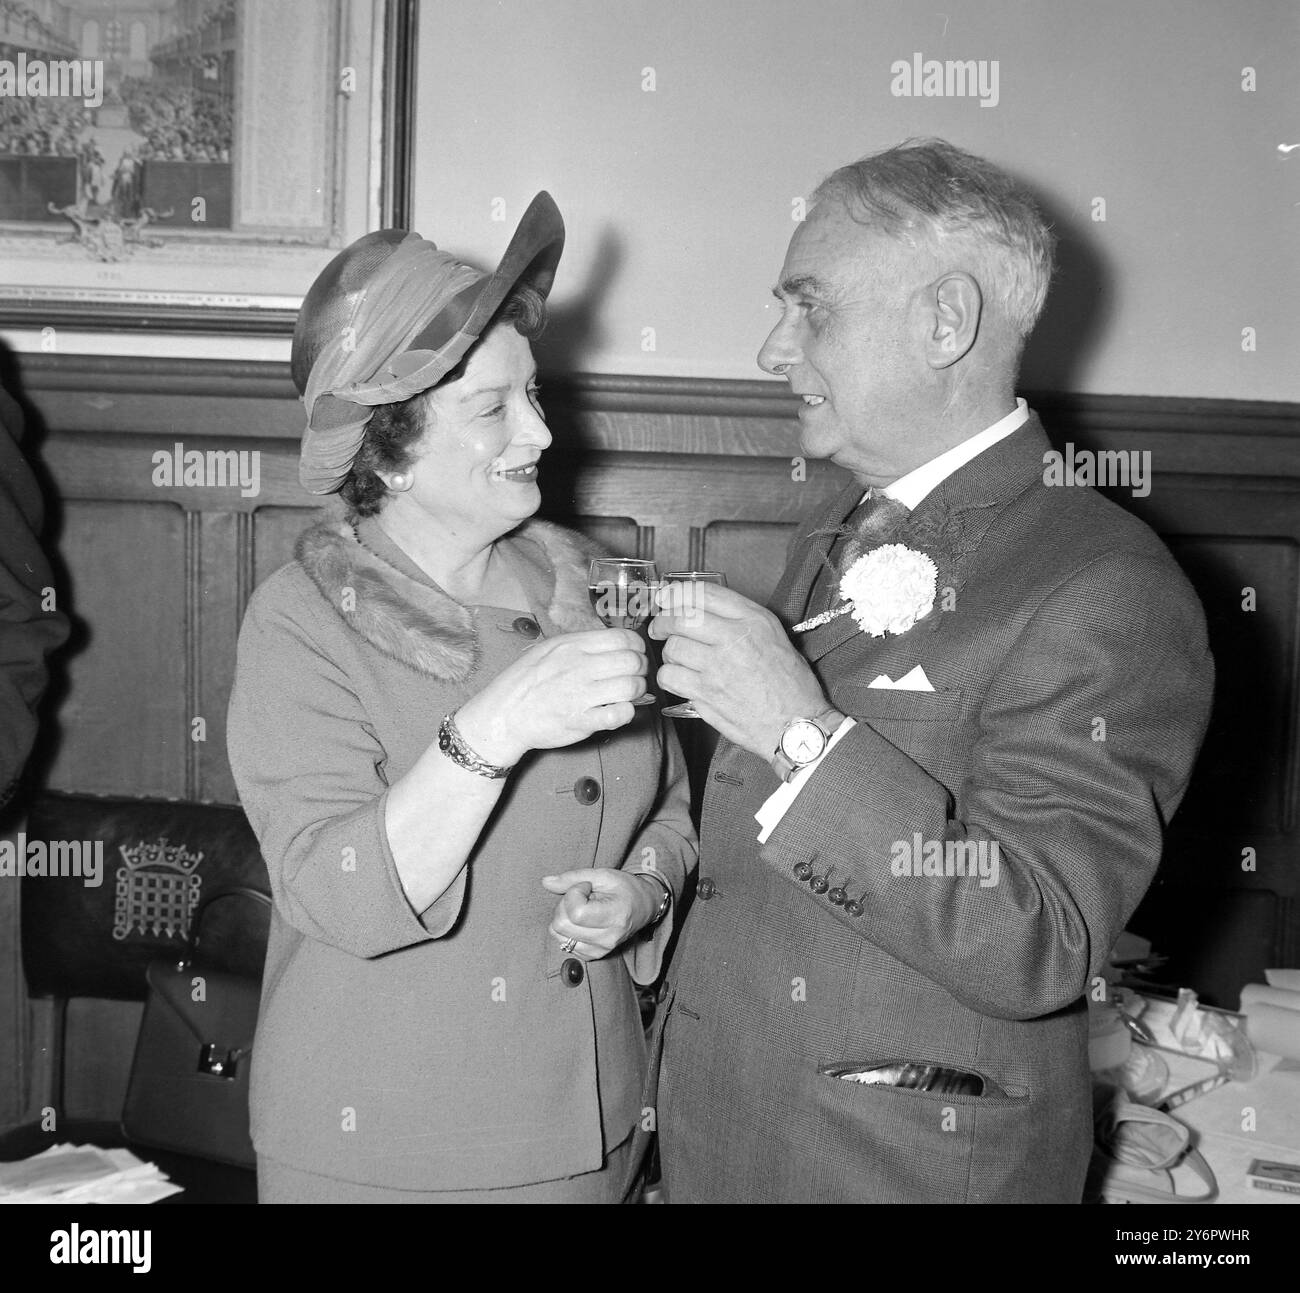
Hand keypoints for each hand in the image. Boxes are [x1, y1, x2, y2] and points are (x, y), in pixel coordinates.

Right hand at [455, 630, 645, 765]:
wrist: (503, 716)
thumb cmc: (525, 682)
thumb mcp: (548, 649)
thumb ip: (581, 644)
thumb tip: (615, 644)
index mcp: (572, 646)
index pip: (624, 638)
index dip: (637, 647)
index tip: (635, 655)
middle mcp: (578, 667)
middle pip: (632, 661)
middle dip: (641, 669)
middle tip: (634, 676)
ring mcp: (580, 695)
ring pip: (631, 687)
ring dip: (636, 691)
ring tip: (627, 695)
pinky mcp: (581, 721)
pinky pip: (619, 714)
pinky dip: (626, 713)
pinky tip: (618, 711)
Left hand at [541, 869, 660, 958]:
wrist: (644, 907)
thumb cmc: (626, 888)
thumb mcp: (603, 875)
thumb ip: (573, 877)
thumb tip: (546, 882)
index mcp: (616, 917)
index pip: (576, 913)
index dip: (574, 893)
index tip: (586, 886)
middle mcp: (608, 939)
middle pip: (562, 924)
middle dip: (565, 904)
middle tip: (582, 896)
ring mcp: (600, 950)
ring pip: (558, 935)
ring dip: (564, 917)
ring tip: (582, 907)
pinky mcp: (592, 955)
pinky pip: (563, 944)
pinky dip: (566, 929)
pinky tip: (582, 920)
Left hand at [649, 581, 827, 759]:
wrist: (796, 723)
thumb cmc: (790, 684)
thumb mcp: (775, 636)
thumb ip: (741, 619)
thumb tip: (703, 609)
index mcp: (753, 620)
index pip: (704, 593)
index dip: (677, 593)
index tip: (666, 598)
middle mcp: (735, 638)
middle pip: (681, 618)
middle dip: (663, 621)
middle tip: (659, 627)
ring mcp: (718, 667)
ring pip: (672, 647)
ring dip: (669, 652)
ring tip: (678, 658)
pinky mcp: (706, 693)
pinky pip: (670, 677)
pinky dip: (669, 677)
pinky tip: (679, 679)